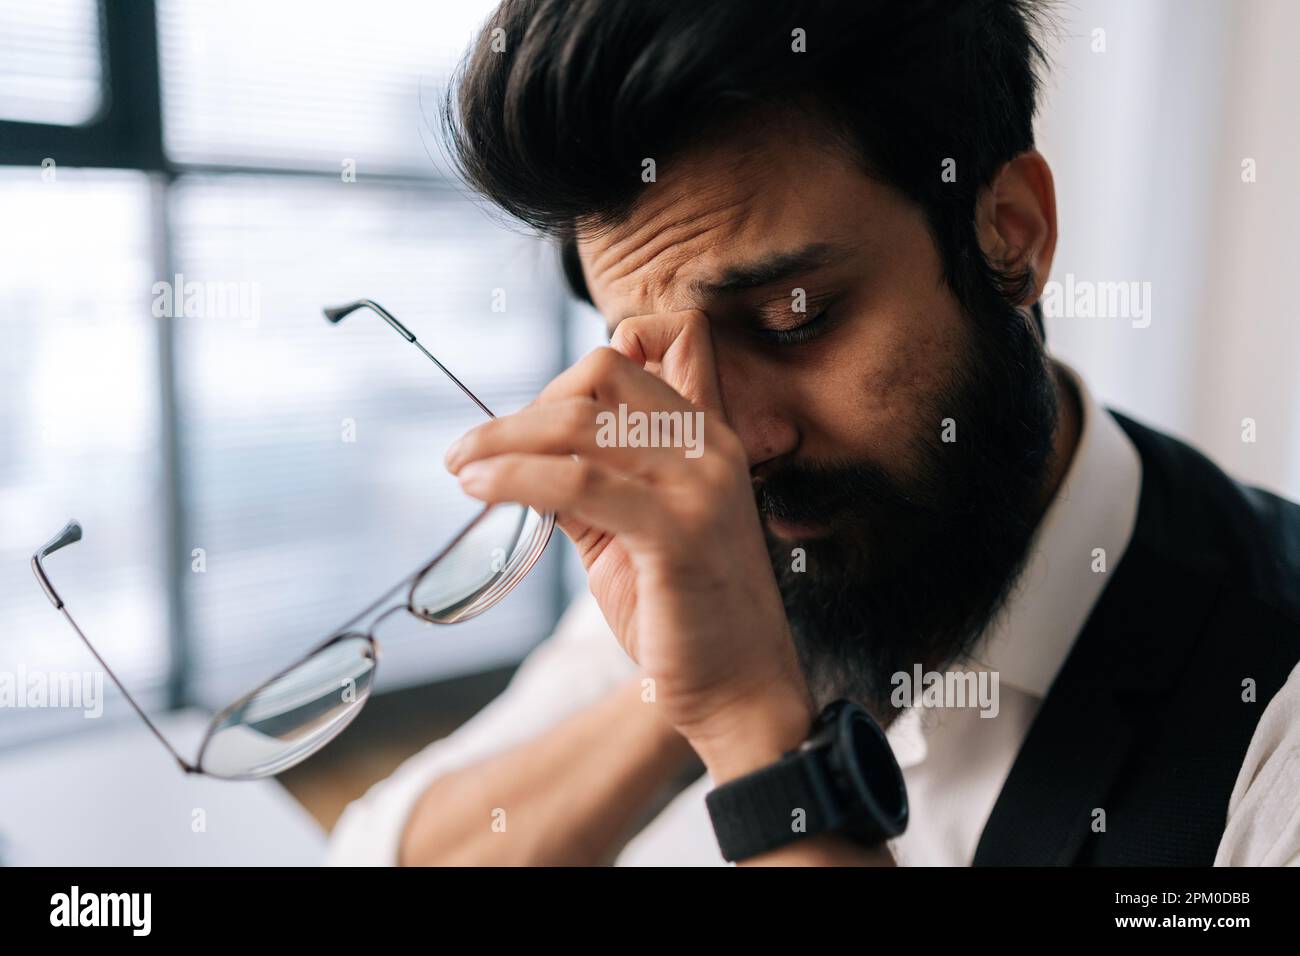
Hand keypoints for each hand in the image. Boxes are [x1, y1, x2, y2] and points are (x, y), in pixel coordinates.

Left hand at [444, 310, 814, 778]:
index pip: (656, 344)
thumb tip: (522, 456)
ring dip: (501, 440)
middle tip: (474, 450)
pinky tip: (481, 489)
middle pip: (601, 373)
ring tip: (460, 466)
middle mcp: (711, 446)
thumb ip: (592, 483)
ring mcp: (699, 484)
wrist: (739, 689)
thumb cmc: (685, 613)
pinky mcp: (676, 531)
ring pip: (577, 424)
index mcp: (709, 436)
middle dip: (526, 406)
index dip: (581, 371)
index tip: (534, 419)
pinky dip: (515, 477)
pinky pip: (577, 481)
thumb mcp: (633, 530)